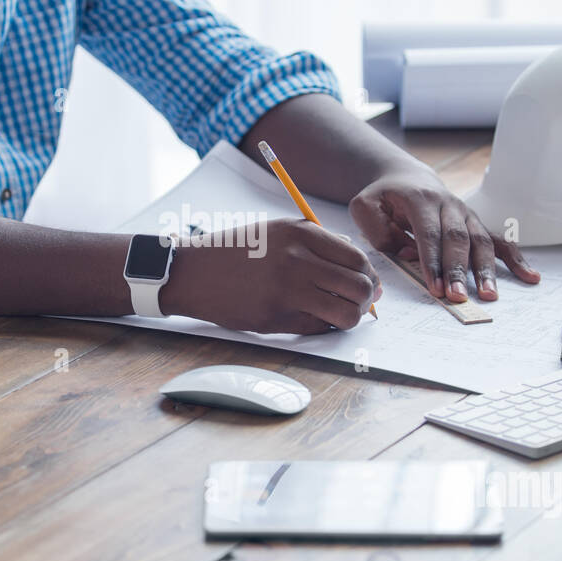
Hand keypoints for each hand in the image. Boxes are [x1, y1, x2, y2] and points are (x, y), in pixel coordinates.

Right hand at [161, 219, 381, 333]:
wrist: (193, 272)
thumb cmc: (237, 251)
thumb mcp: (277, 231)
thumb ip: (317, 244)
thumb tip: (358, 267)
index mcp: (300, 234)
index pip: (357, 258)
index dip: (368, 274)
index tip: (366, 282)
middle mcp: (297, 261)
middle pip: (358, 287)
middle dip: (366, 298)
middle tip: (360, 302)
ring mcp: (286, 292)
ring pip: (345, 313)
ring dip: (350, 317)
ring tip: (341, 314)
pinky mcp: (275, 319)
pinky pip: (318, 328)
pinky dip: (323, 326)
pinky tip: (313, 318)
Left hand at [348, 168, 540, 301]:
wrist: (405, 177)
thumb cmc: (383, 198)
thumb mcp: (366, 207)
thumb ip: (380, 231)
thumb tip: (410, 255)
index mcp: (421, 199)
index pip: (429, 233)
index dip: (433, 261)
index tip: (435, 287)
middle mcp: (449, 204)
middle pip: (458, 239)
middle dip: (459, 270)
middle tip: (458, 296)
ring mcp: (466, 214)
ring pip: (481, 241)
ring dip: (485, 270)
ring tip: (489, 295)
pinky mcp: (476, 224)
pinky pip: (499, 240)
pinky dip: (516, 259)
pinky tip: (530, 277)